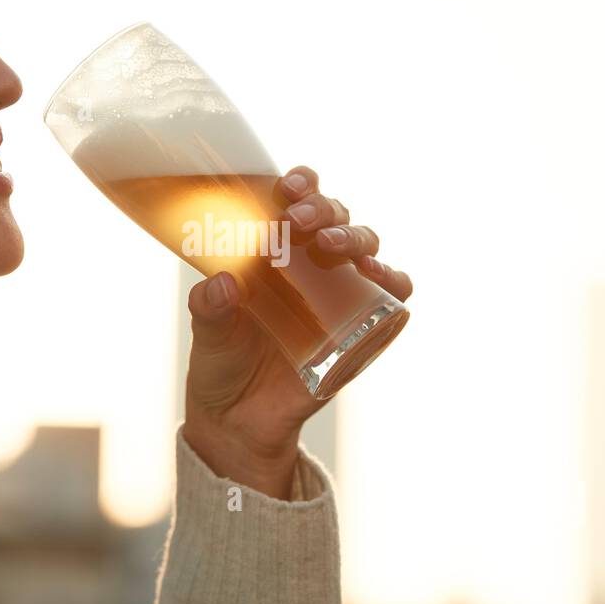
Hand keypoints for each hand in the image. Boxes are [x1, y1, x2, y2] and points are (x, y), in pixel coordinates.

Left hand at [181, 165, 412, 497]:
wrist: (242, 419)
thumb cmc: (223, 362)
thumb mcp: (208, 333)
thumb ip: (210, 309)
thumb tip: (223, 284)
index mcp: (274, 247)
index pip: (296, 199)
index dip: (301, 184)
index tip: (287, 188)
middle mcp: (312, 261)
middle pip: (335, 215)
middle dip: (324, 209)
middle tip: (299, 223)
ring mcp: (341, 291)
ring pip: (366, 245)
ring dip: (356, 237)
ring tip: (335, 248)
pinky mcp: (362, 326)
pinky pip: (391, 296)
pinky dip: (395, 282)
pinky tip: (383, 278)